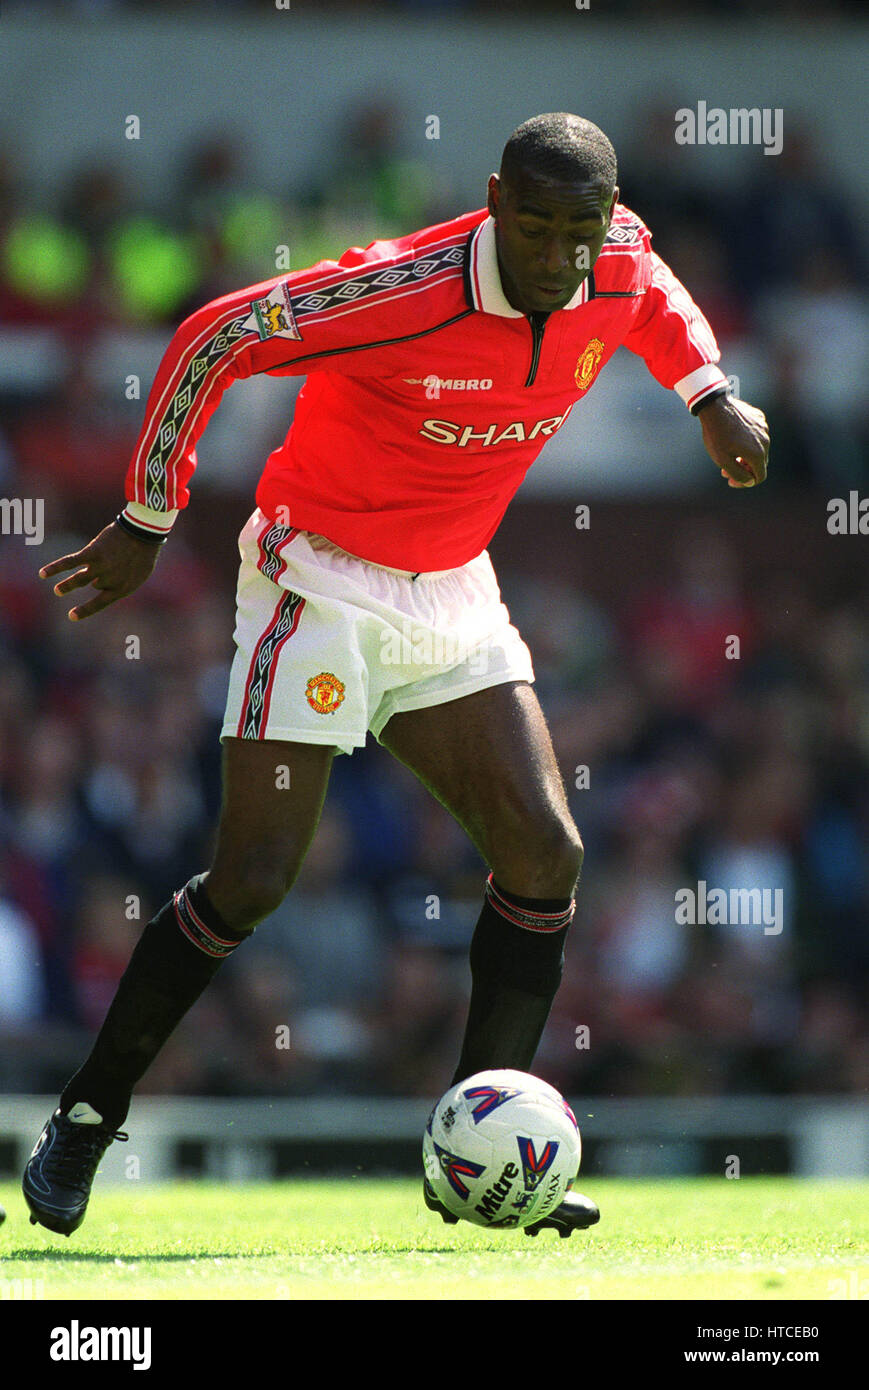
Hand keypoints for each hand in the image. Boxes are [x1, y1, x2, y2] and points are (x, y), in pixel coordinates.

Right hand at [39, 519, 161, 620]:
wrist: (144, 532)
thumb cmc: (144, 552)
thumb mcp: (138, 573)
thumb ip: (120, 581)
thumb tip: (99, 584)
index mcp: (122, 588)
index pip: (99, 603)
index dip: (85, 610)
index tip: (71, 616)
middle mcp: (110, 580)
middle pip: (95, 584)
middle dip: (92, 579)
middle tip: (63, 590)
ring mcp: (101, 567)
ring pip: (79, 579)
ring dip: (67, 586)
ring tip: (57, 591)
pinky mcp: (92, 553)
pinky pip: (70, 563)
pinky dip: (55, 568)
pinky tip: (43, 573)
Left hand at [699, 395, 769, 487]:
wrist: (716, 406)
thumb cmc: (717, 435)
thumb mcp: (722, 460)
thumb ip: (738, 475)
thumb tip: (750, 482)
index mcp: (758, 454)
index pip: (759, 477)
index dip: (746, 483)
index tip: (731, 481)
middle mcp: (765, 441)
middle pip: (759, 464)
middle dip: (743, 470)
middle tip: (725, 471)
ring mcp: (764, 428)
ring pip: (758, 449)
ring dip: (745, 456)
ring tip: (728, 456)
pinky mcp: (759, 419)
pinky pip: (757, 435)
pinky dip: (747, 442)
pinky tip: (733, 439)